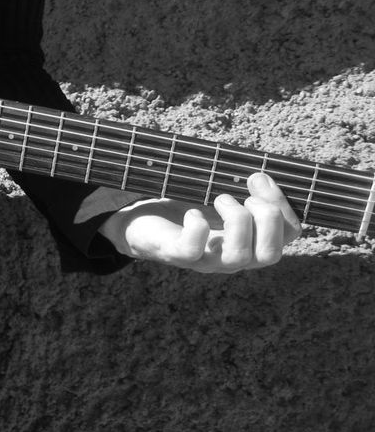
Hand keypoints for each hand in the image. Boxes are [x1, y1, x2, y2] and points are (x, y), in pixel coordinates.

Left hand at [97, 172, 301, 271]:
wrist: (141, 222)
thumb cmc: (187, 204)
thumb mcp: (220, 192)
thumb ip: (244, 186)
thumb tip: (262, 172)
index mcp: (251, 239)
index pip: (290, 234)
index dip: (284, 205)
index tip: (259, 176)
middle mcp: (233, 256)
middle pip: (271, 254)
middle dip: (267, 217)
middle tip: (244, 193)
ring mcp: (205, 260)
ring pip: (239, 257)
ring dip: (235, 220)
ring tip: (219, 198)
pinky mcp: (176, 255)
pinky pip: (193, 252)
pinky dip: (197, 228)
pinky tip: (191, 213)